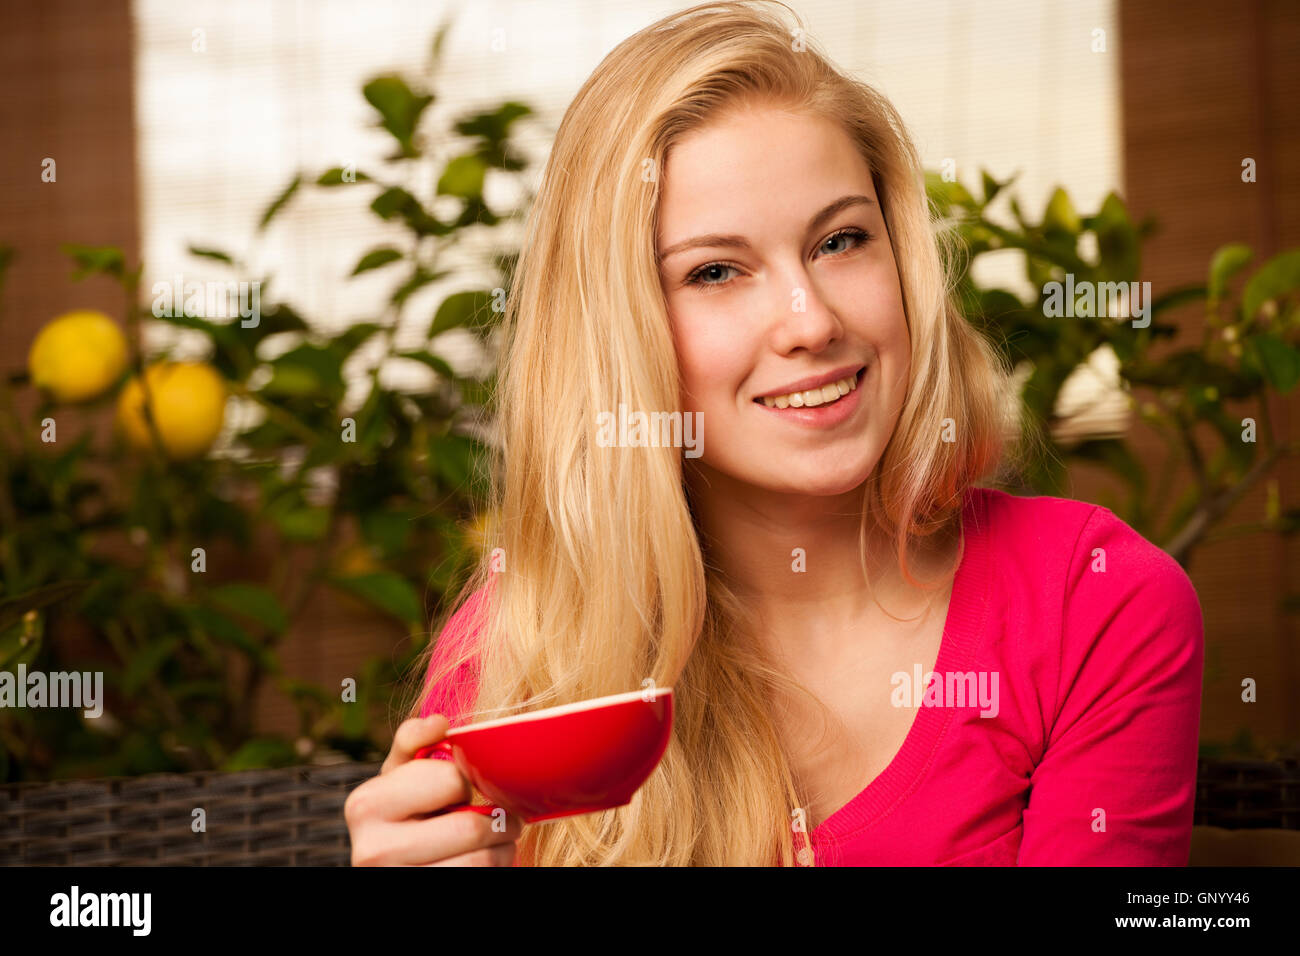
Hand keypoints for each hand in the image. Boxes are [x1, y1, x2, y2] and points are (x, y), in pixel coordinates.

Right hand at [345, 714, 523, 864]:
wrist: (396, 864)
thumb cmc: (405, 812)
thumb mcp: (399, 775)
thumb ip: (414, 741)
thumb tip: (439, 723)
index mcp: (365, 804)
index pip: (450, 780)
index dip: (466, 781)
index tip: (461, 790)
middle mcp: (372, 849)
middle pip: (469, 827)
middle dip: (498, 819)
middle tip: (501, 816)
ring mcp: (396, 878)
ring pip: (480, 861)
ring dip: (502, 847)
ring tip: (494, 840)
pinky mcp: (422, 894)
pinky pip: (480, 878)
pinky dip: (495, 866)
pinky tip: (483, 859)